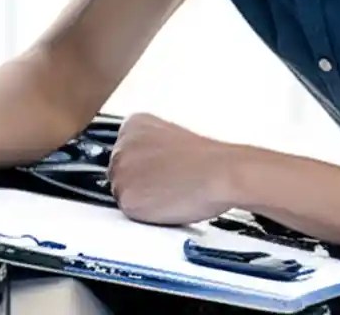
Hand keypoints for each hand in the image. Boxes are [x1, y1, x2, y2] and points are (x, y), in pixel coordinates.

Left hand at [108, 113, 241, 224]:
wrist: (220, 173)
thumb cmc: (207, 160)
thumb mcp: (170, 137)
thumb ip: (147, 147)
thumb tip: (142, 165)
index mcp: (132, 125)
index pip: (123, 153)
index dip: (143, 168)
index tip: (159, 171)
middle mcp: (121, 145)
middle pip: (119, 173)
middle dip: (139, 182)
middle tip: (168, 184)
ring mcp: (121, 171)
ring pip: (122, 193)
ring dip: (142, 198)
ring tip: (170, 192)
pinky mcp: (126, 197)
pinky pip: (129, 211)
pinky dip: (145, 214)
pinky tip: (166, 204)